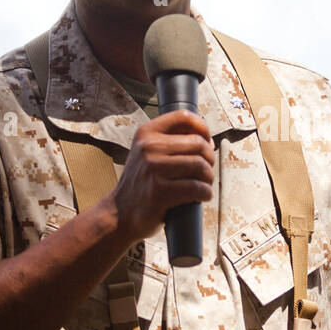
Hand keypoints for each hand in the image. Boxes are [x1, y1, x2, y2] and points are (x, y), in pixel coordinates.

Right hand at [107, 109, 214, 241]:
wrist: (120, 212)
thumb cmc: (142, 183)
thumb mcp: (147, 153)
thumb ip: (170, 141)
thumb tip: (207, 140)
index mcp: (146, 133)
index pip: (184, 116)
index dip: (203, 128)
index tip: (207, 142)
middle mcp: (148, 147)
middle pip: (198, 143)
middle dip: (209, 159)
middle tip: (206, 171)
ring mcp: (153, 169)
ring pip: (200, 165)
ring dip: (208, 178)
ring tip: (204, 184)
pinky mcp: (159, 192)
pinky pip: (196, 188)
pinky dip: (205, 193)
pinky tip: (202, 196)